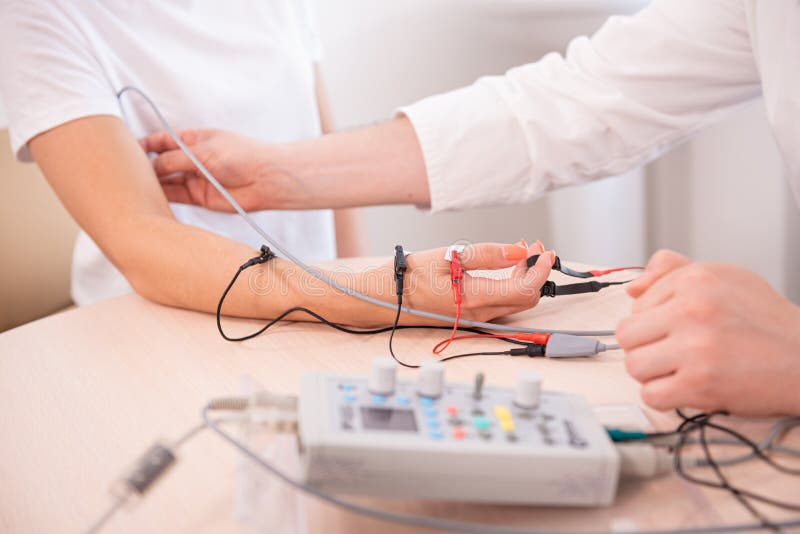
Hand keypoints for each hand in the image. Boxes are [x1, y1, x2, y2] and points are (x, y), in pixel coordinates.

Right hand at [139, 129, 292, 211]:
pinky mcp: (198, 196)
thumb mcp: (203, 152)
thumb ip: (175, 159)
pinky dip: (162, 196)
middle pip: (159, 162)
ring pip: (165, 180)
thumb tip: (151, 166)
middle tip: (123, 171)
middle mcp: (191, 159)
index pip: (160, 141)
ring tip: (130, 186)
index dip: (143, 145)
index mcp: (192, 140)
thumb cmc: (241, 156)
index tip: (125, 150)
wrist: (265, 179)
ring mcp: (194, 178)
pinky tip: (147, 197)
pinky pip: (175, 195)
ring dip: (150, 183)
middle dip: (142, 166)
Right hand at [337, 241, 555, 325]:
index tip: (545, 252)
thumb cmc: (410, 277)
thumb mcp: (449, 256)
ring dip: (523, 277)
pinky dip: (510, 284)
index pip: (525, 289)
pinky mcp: (469, 315)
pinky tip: (504, 268)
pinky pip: (500, 303)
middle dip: (535, 272)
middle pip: (526, 298)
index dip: (541, 270)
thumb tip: (518, 252)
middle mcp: (480, 313)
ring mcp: (475, 317)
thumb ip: (487, 254)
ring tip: (519, 253)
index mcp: (476, 298)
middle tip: (533, 248)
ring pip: (514, 301)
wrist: (385, 298)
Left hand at [617, 250, 799, 415]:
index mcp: (695, 279)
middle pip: (626, 335)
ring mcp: (695, 348)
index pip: (637, 304)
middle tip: (673, 352)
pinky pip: (650, 395)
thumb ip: (674, 271)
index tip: (678, 328)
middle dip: (646, 347)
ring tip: (681, 370)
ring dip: (653, 374)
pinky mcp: (700, 384)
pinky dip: (665, 397)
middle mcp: (692, 309)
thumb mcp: (726, 276)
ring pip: (634, 366)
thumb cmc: (767, 320)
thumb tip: (633, 289)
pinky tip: (686, 388)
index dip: (654, 320)